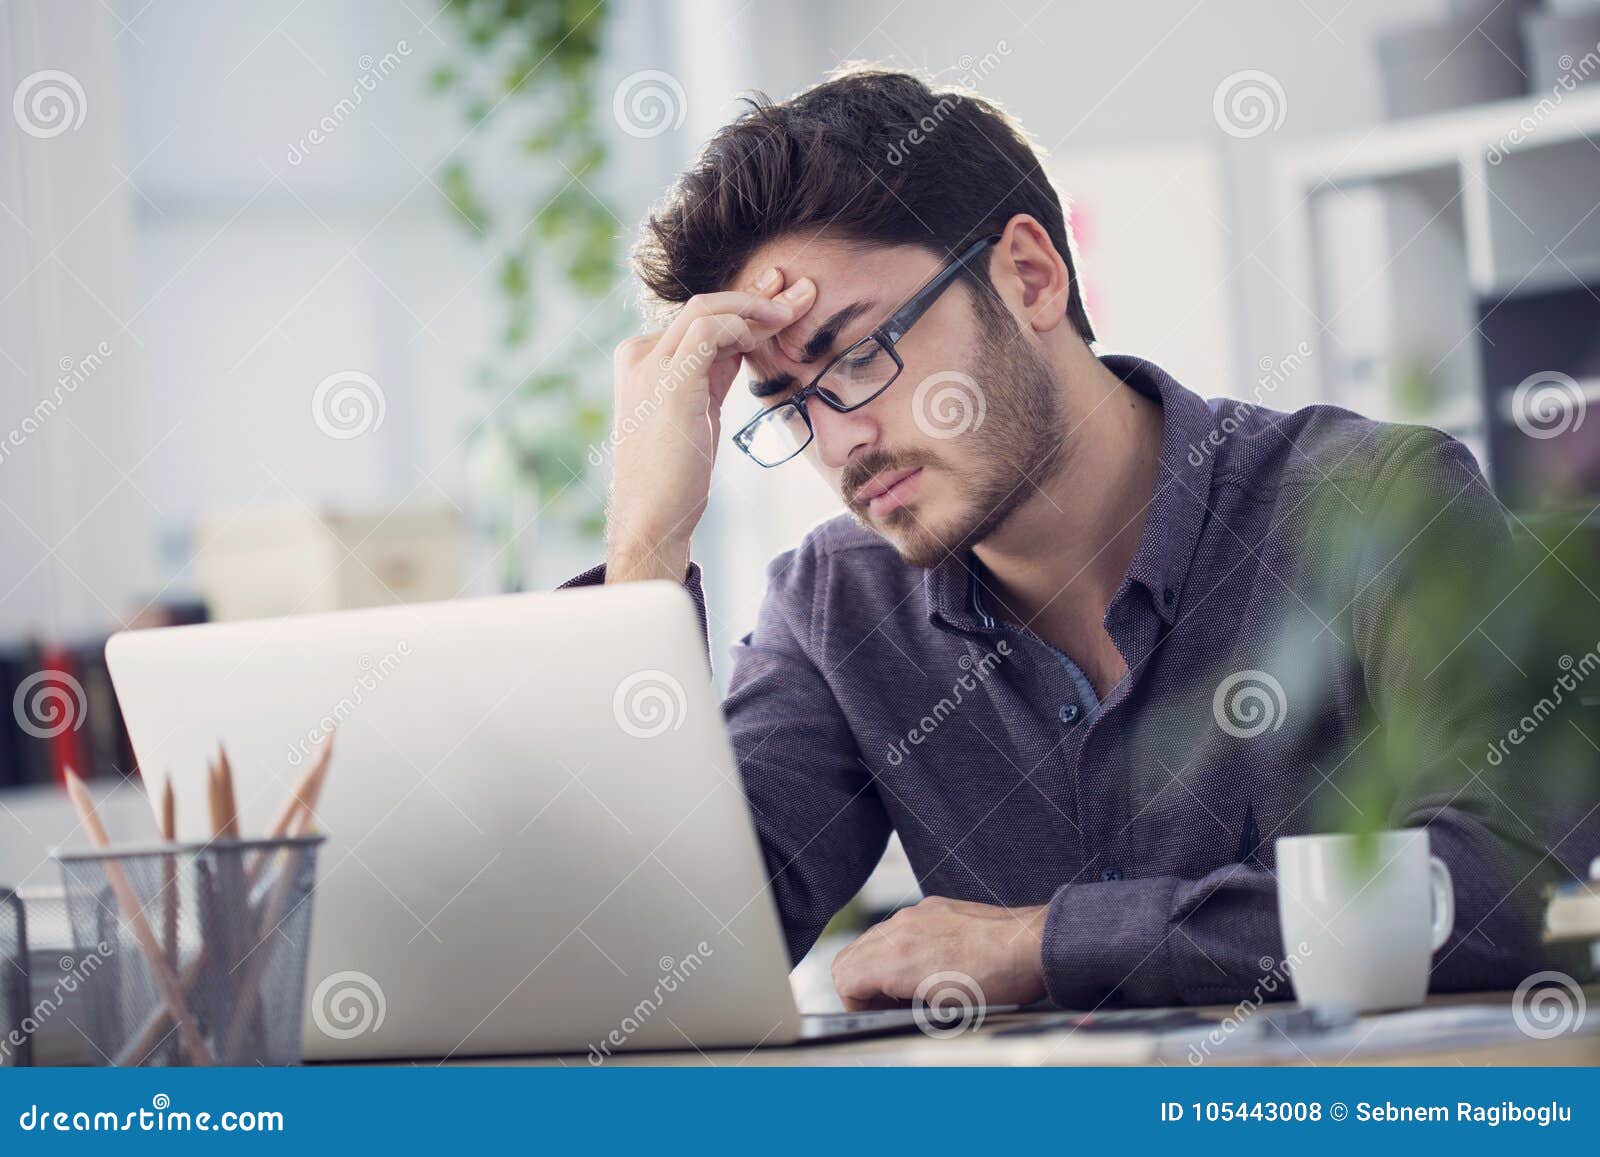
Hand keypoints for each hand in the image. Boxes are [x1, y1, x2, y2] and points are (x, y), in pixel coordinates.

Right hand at [605, 270, 815, 582]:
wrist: (652, 516)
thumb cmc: (675, 474)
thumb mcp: (697, 410)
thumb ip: (713, 373)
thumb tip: (743, 341)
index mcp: (643, 360)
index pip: (699, 318)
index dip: (743, 304)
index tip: (779, 297)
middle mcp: (641, 354)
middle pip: (704, 305)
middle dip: (756, 295)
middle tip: (800, 291)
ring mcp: (650, 363)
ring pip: (706, 308)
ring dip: (756, 305)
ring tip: (793, 310)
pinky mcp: (669, 378)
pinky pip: (710, 329)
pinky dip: (741, 324)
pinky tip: (763, 336)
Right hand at [829, 896, 1049, 1010]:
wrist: (1032, 946)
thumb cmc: (998, 981)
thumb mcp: (943, 1010)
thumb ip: (901, 1007)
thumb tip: (884, 1012)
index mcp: (898, 958)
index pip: (844, 979)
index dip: (854, 1005)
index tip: (872, 1016)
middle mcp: (901, 929)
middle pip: (848, 957)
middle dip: (858, 986)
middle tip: (883, 1006)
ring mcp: (916, 914)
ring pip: (870, 940)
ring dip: (876, 966)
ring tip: (904, 989)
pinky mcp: (933, 907)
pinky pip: (897, 927)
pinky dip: (896, 948)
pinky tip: (923, 965)